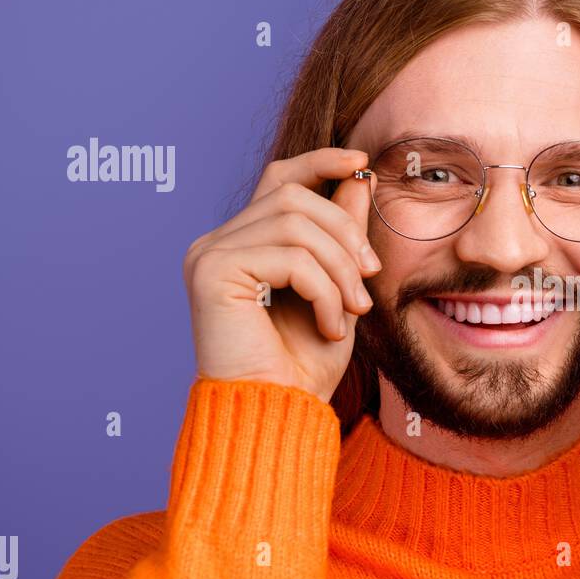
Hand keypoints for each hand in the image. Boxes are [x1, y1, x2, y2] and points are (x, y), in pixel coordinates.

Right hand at [182, 148, 378, 403]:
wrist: (277, 416)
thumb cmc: (303, 366)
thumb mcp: (337, 290)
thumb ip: (342, 236)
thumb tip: (359, 178)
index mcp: (245, 245)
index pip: (280, 179)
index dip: (320, 162)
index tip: (361, 165)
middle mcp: (218, 244)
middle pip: (294, 197)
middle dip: (345, 232)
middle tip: (370, 279)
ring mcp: (209, 256)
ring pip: (295, 223)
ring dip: (339, 268)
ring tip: (352, 311)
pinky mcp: (211, 273)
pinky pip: (288, 256)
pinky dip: (323, 290)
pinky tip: (329, 325)